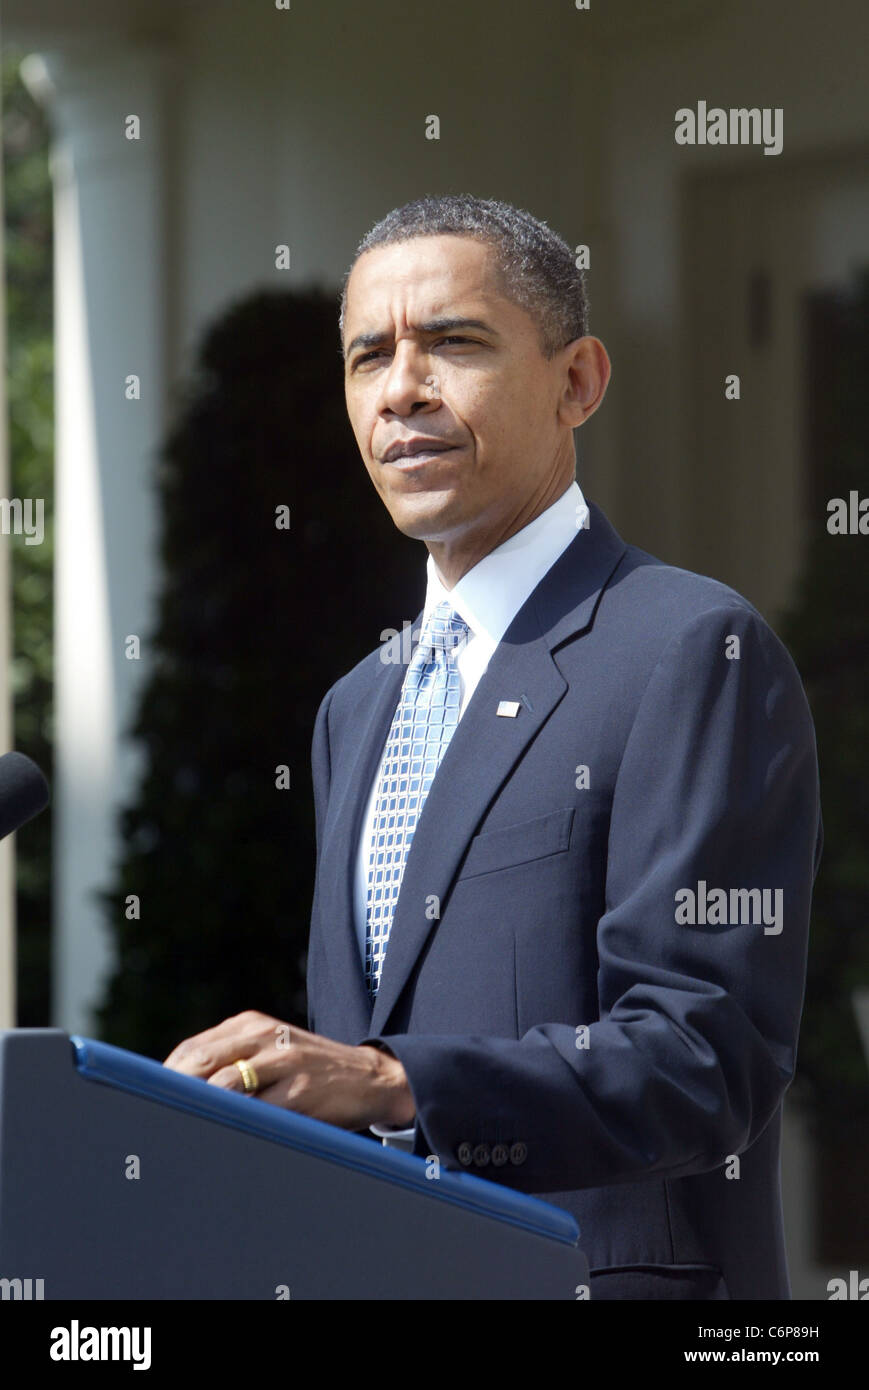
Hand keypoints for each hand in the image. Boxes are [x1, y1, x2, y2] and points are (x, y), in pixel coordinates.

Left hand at [162, 1010, 415, 1130]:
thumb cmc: (309, 1070)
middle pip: (201, 1063)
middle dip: (174, 1094)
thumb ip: (231, 1059)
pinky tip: (223, 1139)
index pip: (193, 1049)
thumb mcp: (271, 1049)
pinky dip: (236, 1126)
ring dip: (200, 1112)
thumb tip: (173, 1089)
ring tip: (181, 1133)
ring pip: (224, 1088)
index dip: (166, 1078)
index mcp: (251, 1025)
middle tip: (155, 1121)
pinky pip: (257, 1113)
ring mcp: (284, 1063)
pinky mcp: (301, 1092)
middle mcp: (265, 1037)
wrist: (369, 1078)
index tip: (147, 1103)